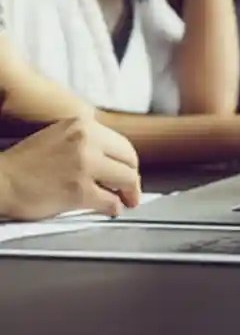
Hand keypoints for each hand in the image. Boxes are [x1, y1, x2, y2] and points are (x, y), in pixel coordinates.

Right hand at [0, 116, 140, 220]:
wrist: (0, 180)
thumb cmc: (24, 163)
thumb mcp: (60, 137)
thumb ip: (88, 142)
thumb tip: (114, 160)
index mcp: (82, 125)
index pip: (122, 144)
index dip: (128, 162)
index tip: (129, 171)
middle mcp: (86, 141)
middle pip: (129, 161)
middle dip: (133, 179)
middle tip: (132, 191)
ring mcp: (84, 165)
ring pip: (126, 180)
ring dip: (128, 194)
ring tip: (125, 201)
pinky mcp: (79, 191)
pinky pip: (110, 201)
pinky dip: (114, 208)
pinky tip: (110, 209)